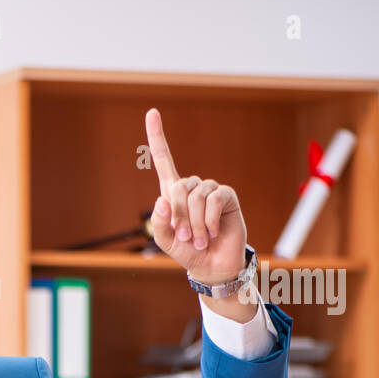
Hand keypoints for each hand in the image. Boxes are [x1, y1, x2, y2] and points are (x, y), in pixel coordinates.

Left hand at [144, 108, 247, 284]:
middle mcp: (192, 187)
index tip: (152, 112)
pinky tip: (212, 232)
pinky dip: (209, 220)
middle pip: (177, 187)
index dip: (156, 137)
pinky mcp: (226, 196)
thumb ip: (158, 223)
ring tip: (200, 239)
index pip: (164, 160)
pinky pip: (213, 200)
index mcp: (173, 193)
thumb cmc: (187, 251)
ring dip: (195, 223)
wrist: (212, 265)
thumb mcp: (165, 241)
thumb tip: (162, 199)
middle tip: (185, 236)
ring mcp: (210, 190)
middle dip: (179, 216)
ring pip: (195, 196)